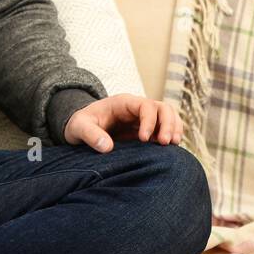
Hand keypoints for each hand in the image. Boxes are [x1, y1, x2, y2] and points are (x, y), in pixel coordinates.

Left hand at [62, 94, 183, 152]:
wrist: (80, 128)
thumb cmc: (80, 124)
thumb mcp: (79, 127)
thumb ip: (90, 135)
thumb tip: (108, 147)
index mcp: (123, 103)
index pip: (145, 106)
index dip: (149, 121)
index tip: (144, 139)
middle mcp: (137, 108)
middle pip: (163, 108)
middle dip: (168, 124)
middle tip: (166, 143)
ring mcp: (143, 118)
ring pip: (168, 116)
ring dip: (174, 129)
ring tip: (173, 146)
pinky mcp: (146, 130)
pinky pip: (165, 129)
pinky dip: (171, 136)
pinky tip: (171, 150)